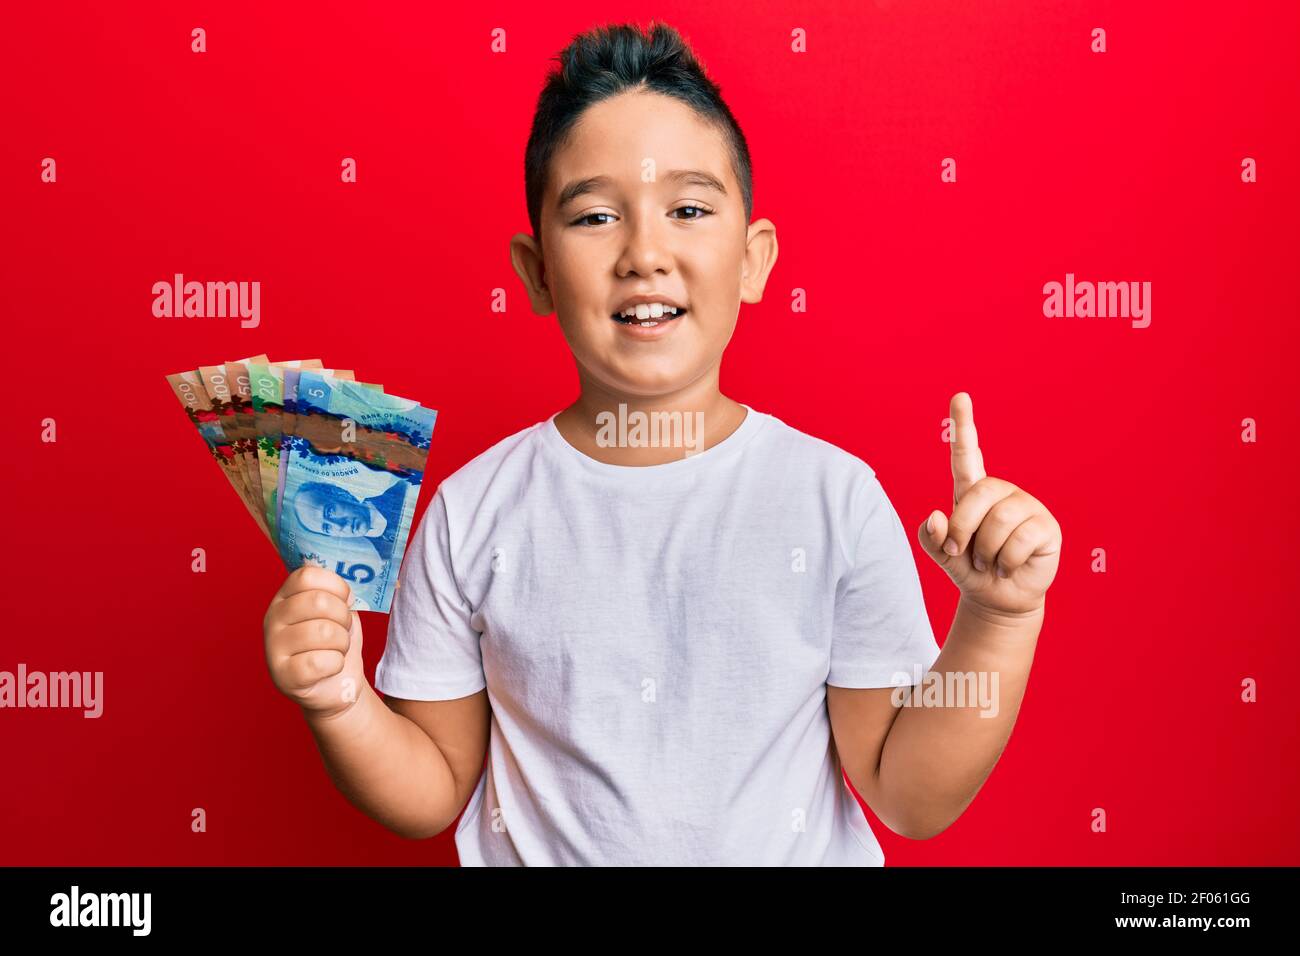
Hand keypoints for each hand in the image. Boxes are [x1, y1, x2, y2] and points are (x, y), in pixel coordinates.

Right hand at [263, 564, 366, 719]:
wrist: (337, 685)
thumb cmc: (336, 642)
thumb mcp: (337, 609)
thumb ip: (336, 589)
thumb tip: (355, 567)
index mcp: (284, 597)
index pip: (307, 575)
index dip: (336, 586)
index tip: (345, 600)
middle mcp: (272, 619)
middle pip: (318, 602)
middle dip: (343, 617)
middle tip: (342, 629)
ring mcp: (273, 648)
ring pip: (325, 632)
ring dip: (342, 642)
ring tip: (336, 649)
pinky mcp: (283, 676)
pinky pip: (322, 661)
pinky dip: (336, 664)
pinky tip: (329, 667)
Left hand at [918, 392, 1061, 617]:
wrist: (998, 598)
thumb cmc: (970, 568)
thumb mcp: (943, 555)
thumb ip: (932, 538)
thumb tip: (937, 515)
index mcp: (972, 492)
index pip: (966, 455)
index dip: (964, 426)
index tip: (960, 397)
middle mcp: (1000, 493)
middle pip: (978, 495)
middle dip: (962, 530)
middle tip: (962, 553)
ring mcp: (1026, 507)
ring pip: (998, 522)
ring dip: (985, 552)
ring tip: (989, 562)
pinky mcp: (1046, 526)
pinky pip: (1019, 540)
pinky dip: (1006, 562)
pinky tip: (1009, 566)